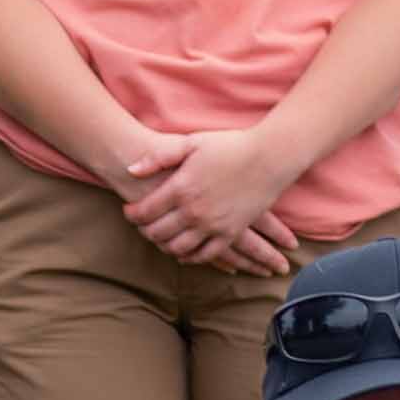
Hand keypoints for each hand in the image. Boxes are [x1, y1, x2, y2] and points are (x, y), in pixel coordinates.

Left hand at [128, 118, 315, 271]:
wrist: (270, 156)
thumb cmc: (230, 145)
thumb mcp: (191, 143)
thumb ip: (158, 157)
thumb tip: (130, 171)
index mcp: (181, 188)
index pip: (144, 211)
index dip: (131, 214)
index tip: (129, 211)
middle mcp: (194, 211)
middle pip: (157, 233)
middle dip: (144, 231)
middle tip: (142, 226)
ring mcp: (213, 225)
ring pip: (177, 248)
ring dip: (164, 246)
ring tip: (160, 238)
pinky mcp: (230, 234)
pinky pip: (205, 255)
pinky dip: (190, 257)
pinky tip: (183, 252)